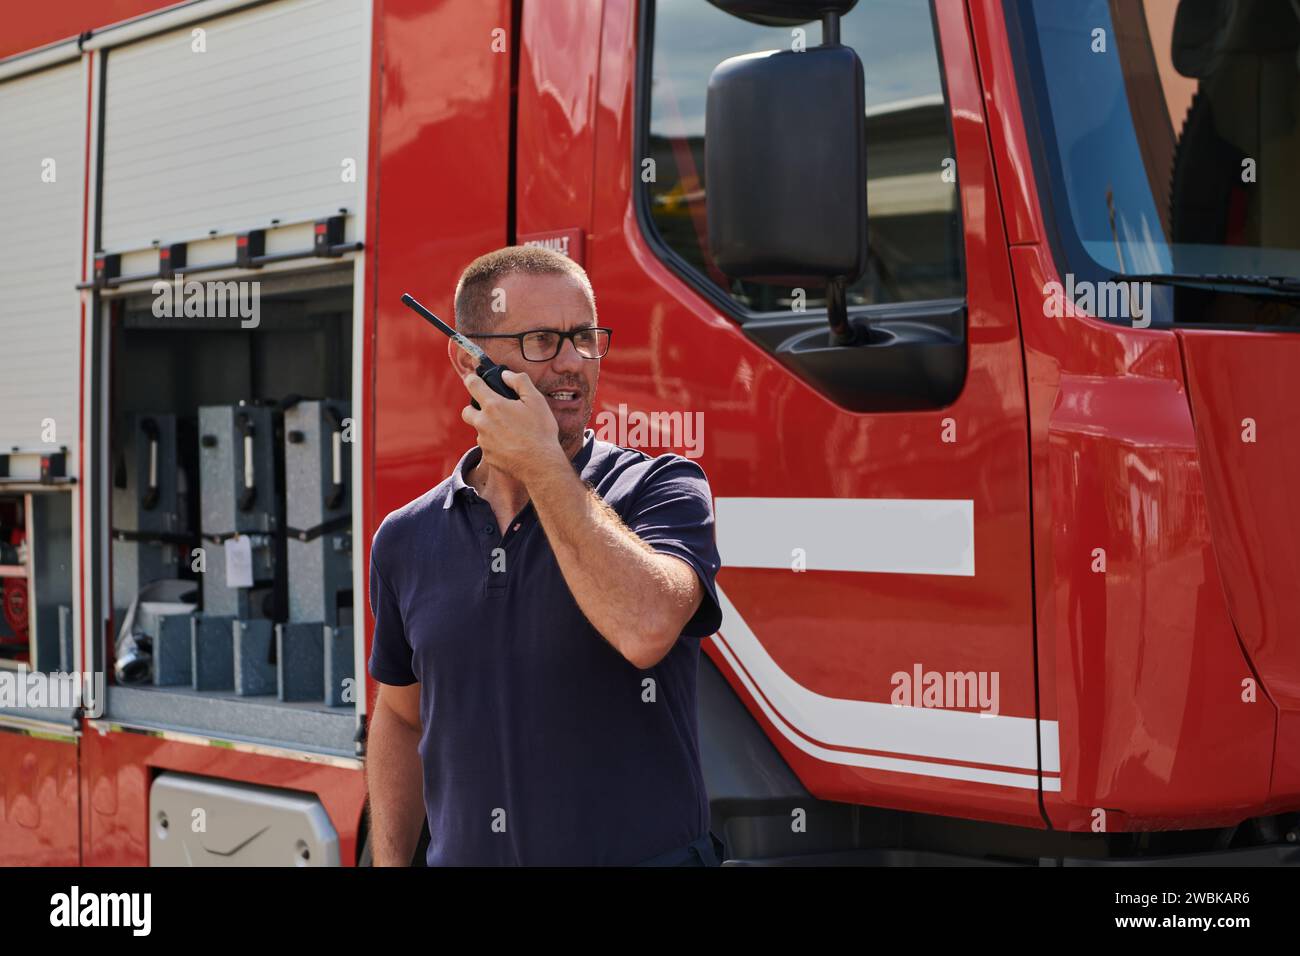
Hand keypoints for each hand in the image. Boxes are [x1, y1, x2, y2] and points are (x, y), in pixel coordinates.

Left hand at [460, 370, 567, 484]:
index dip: (472, 379)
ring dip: (488, 428)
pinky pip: (487, 446)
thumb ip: (520, 381)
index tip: (474, 379)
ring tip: (510, 431)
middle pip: (467, 411)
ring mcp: (484, 441)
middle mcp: (483, 423)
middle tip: (492, 410)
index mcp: (493, 405)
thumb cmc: (540, 431)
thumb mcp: (536, 400)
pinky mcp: (488, 456)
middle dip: (475, 408)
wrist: (540, 465)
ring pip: (479, 430)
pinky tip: (511, 445)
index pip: (472, 385)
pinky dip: (495, 443)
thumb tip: (506, 374)